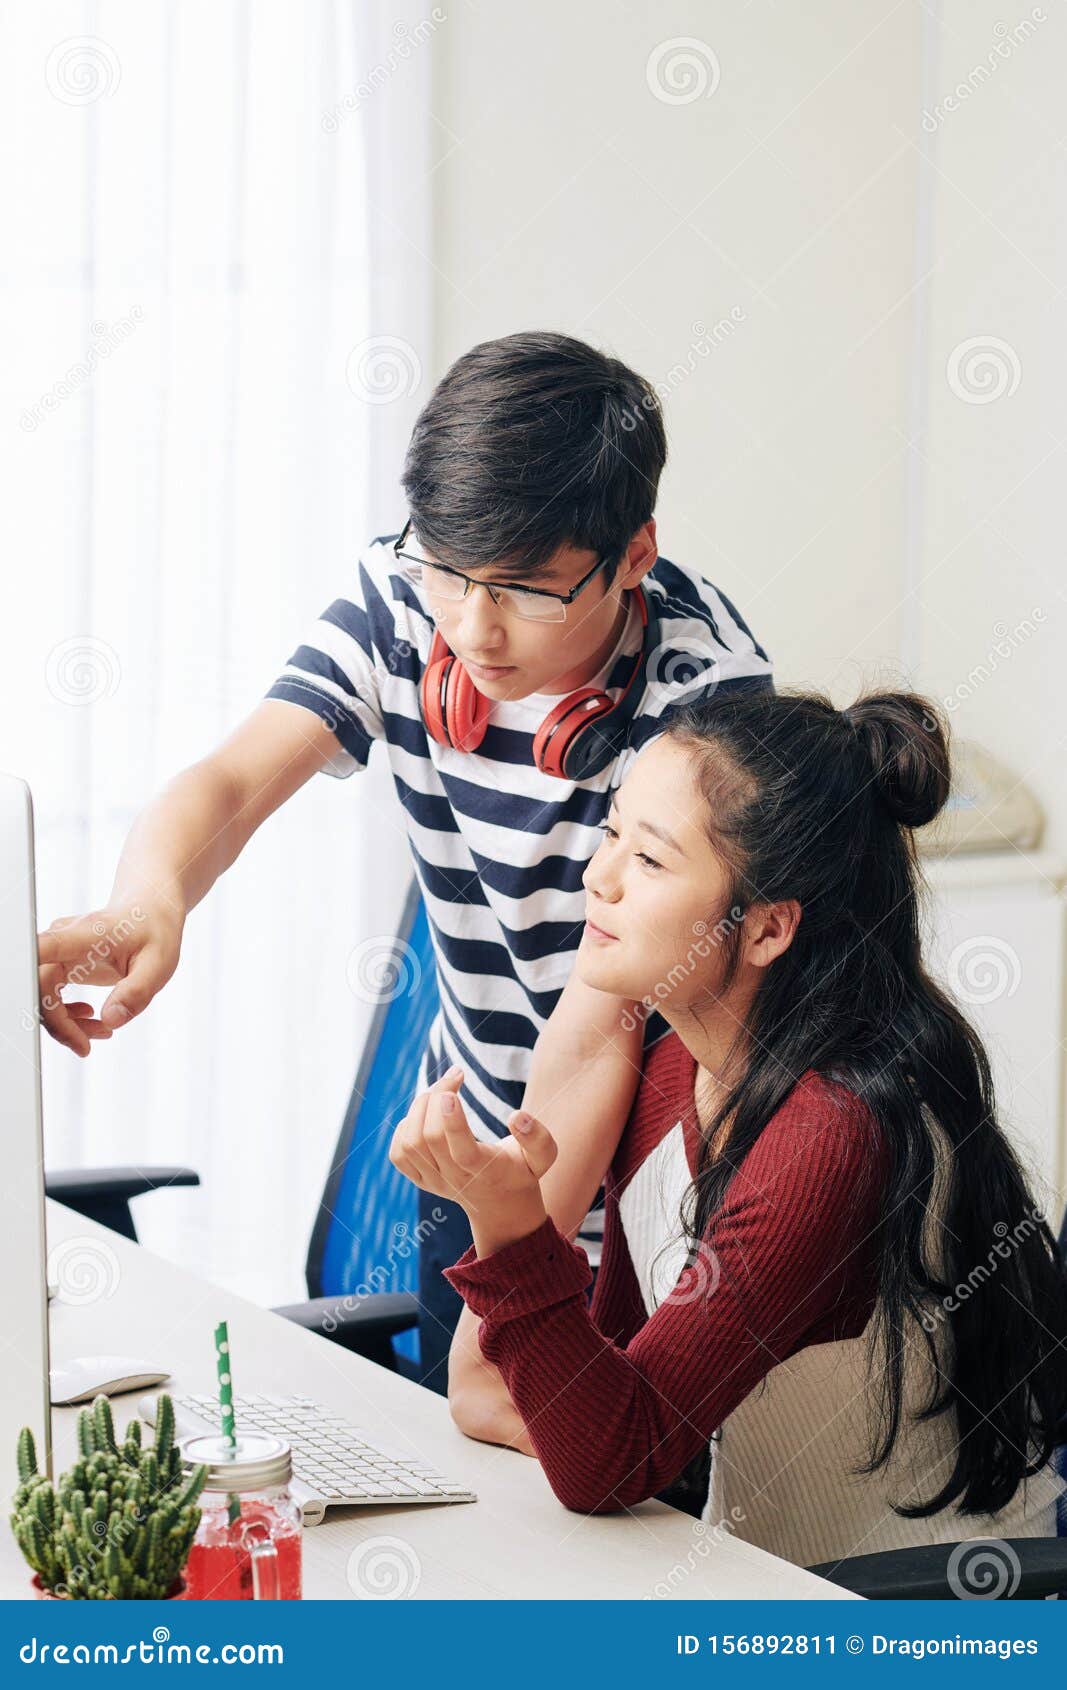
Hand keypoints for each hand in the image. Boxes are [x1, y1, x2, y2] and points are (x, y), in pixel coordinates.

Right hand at [36, 896, 184, 1056]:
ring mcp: (60, 952)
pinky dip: (68, 1015)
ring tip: (102, 1031)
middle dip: (60, 1023)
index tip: (34, 1003)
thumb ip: (135, 992)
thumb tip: (110, 1020)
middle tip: (86, 1045)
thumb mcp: (158, 964)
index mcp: (84, 935)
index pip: (42, 951)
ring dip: (66, 1023)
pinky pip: (52, 995)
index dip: (29, 976)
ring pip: (43, 995)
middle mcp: (64, 941)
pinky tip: (92, 1018)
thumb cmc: (155, 931)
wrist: (151, 912)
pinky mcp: (62, 963)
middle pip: (40, 986)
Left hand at [389, 1067, 557, 1254]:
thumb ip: (538, 1138)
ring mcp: (434, 1182)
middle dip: (437, 1097)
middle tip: (456, 1075)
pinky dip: (404, 1128)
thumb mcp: (543, 1157)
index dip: (452, 1122)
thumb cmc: (522, 1170)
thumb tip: (517, 1116)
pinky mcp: (420, 1179)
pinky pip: (398, 1154)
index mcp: (487, 1173)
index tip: (452, 1092)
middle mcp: (456, 1179)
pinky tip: (425, 1116)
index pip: (462, 1152)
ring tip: (442, 1092)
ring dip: (421, 1107)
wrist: (501, 1204)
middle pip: (430, 1138)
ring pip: (411, 1143)